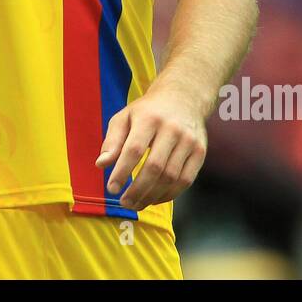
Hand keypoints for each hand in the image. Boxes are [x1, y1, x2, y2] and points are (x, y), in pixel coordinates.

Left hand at [95, 82, 208, 211]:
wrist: (183, 97)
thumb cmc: (148, 111)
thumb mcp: (125, 117)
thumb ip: (112, 141)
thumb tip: (101, 164)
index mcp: (149, 118)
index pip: (134, 149)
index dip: (122, 172)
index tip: (112, 188)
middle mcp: (172, 129)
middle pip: (155, 167)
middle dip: (137, 190)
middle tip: (124, 202)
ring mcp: (189, 141)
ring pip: (171, 177)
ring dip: (152, 196)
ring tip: (136, 204)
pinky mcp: (200, 151)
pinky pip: (185, 180)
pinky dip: (169, 195)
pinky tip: (154, 199)